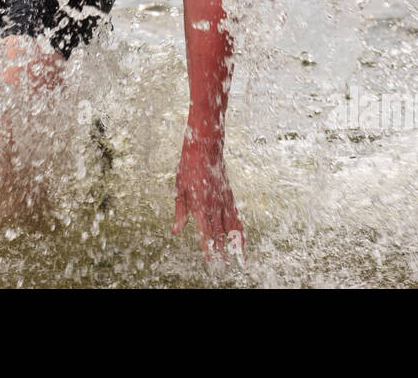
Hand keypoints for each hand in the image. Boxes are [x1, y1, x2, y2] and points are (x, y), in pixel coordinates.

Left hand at [172, 131, 243, 263]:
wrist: (205, 148)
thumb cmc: (188, 168)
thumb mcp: (179, 189)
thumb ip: (180, 212)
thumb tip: (176, 230)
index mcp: (201, 204)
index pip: (206, 231)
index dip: (209, 247)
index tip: (211, 260)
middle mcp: (215, 205)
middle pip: (219, 234)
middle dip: (221, 252)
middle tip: (223, 268)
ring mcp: (225, 201)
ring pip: (232, 227)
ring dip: (236, 244)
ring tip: (240, 259)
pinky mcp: (230, 197)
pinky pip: (236, 217)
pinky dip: (240, 230)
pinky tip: (241, 240)